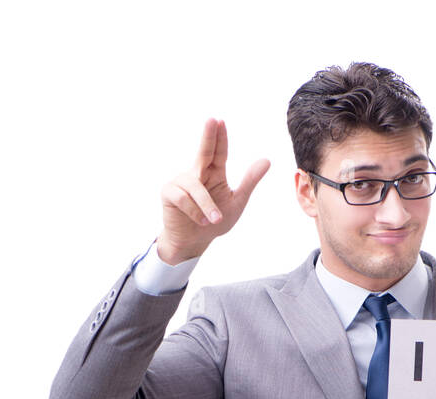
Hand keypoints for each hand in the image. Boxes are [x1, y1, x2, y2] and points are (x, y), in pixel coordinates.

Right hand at [158, 118, 269, 264]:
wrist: (194, 242)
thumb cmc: (214, 221)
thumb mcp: (237, 201)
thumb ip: (249, 181)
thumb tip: (267, 160)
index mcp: (214, 173)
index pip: (218, 152)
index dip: (219, 137)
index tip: (220, 121)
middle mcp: (197, 173)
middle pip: (203, 152)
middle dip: (207, 136)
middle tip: (212, 120)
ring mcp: (181, 182)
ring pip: (195, 187)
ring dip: (207, 205)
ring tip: (214, 220)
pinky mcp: (169, 193)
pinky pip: (182, 197)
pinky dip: (194, 210)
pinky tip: (200, 220)